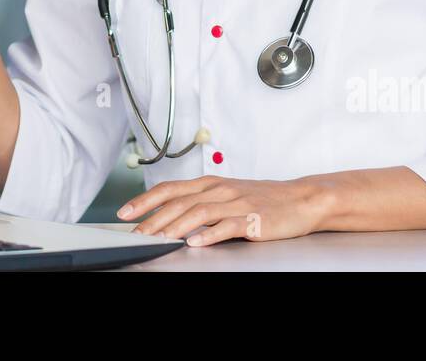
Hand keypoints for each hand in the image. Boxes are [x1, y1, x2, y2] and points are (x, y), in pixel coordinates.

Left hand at [116, 175, 331, 246]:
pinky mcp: (252, 219)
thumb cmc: (262, 199)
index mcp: (210, 183)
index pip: (169, 189)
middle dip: (151, 219)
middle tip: (134, 235)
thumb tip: (169, 217)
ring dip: (173, 227)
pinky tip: (195, 242)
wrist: (301, 199)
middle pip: (178, 202)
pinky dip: (209, 234)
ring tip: (156, 240)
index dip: (145, 200)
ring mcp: (235, 203)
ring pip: (197, 212)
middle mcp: (219, 190)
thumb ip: (201, 202)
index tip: (124, 213)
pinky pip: (227, 226)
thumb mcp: (227, 194)